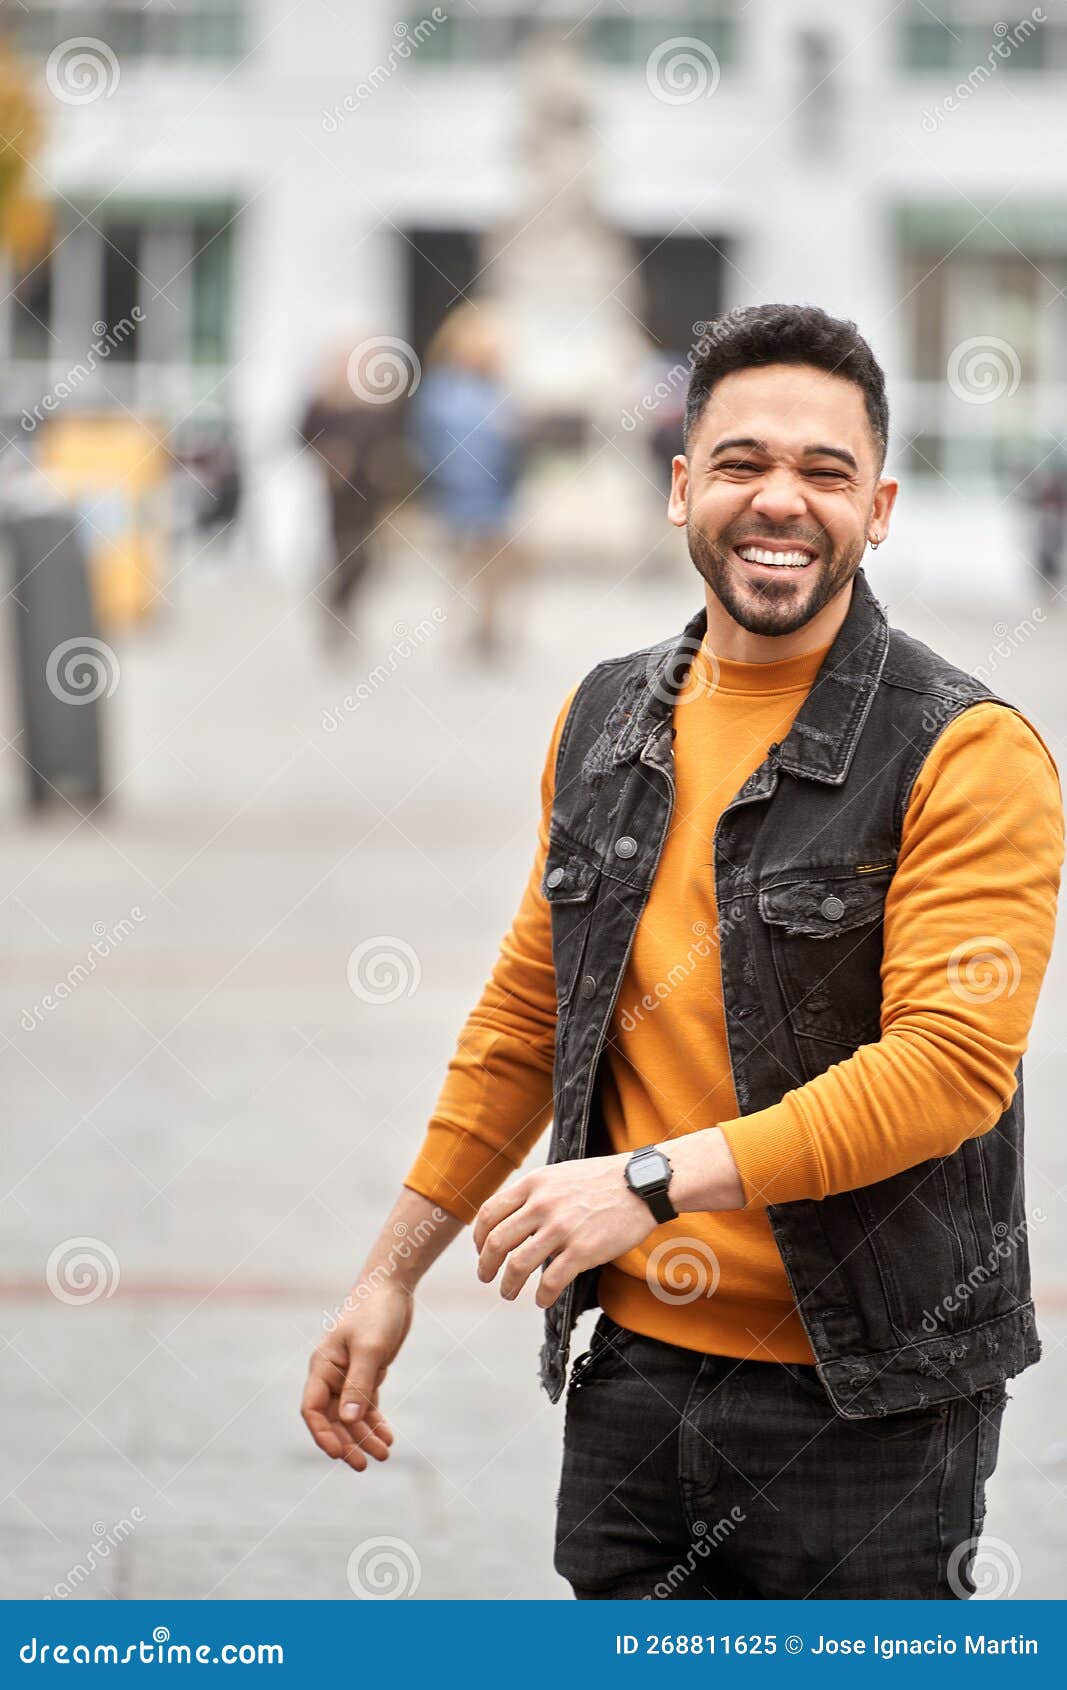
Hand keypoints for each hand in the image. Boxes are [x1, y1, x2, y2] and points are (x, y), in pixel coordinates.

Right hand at [300, 1282, 411, 1471]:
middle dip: (346, 1442)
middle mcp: (331, 1373)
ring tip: (383, 1455)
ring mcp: (348, 1374)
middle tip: (363, 1466)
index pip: (312, 1408)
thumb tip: (348, 1422)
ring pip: (350, 1415)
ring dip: (364, 1436)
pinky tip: (388, 1437)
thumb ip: (359, 1384)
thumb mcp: (370, 1348)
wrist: (392, 1286)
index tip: (339, 1453)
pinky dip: (375, 1422)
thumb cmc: (376, 1312)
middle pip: (331, 1418)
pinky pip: (366, 1405)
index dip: (322, 1434)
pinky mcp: (367, 1373)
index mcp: (323, 1366)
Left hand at [472, 1152, 655, 1309]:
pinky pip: (551, 1281)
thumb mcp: (559, 1174)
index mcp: (534, 1184)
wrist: (641, 1184)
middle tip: (487, 1277)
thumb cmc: (601, 1181)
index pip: (489, 1213)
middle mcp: (542, 1205)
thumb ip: (534, 1192)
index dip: (478, 1237)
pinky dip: (542, 1296)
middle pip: (496, 1242)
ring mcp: (562, 1228)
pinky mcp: (583, 1250)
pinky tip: (542, 1299)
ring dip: (508, 1285)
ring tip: (508, 1293)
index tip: (481, 1250)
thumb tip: (509, 1217)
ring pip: (517, 1265)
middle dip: (486, 1266)